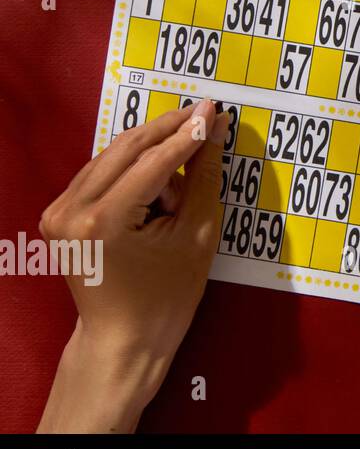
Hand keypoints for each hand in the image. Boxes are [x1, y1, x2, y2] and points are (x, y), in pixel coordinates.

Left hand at [38, 99, 228, 432]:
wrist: (124, 339)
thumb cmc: (166, 297)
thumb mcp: (197, 235)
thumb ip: (203, 176)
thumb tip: (213, 129)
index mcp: (104, 220)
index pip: (154, 161)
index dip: (188, 133)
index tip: (213, 110)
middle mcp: (71, 210)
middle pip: (127, 149)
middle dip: (169, 131)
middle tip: (204, 114)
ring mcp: (58, 211)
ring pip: (113, 155)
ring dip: (153, 151)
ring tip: (189, 163)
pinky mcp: (59, 212)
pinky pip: (102, 172)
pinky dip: (133, 167)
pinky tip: (161, 178)